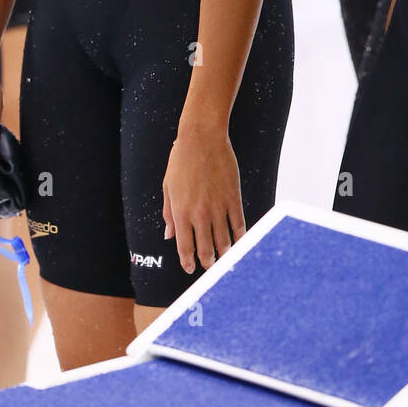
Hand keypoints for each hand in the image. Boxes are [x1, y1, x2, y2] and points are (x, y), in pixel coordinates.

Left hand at [162, 125, 245, 273]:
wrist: (202, 138)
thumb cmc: (182, 159)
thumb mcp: (168, 187)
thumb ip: (169, 214)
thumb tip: (169, 235)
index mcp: (181, 212)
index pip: (185, 248)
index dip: (188, 262)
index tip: (190, 268)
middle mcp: (200, 214)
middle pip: (207, 250)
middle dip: (208, 263)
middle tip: (209, 265)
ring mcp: (218, 208)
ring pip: (224, 242)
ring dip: (224, 254)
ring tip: (224, 258)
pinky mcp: (233, 199)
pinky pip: (239, 226)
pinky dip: (239, 238)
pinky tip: (238, 242)